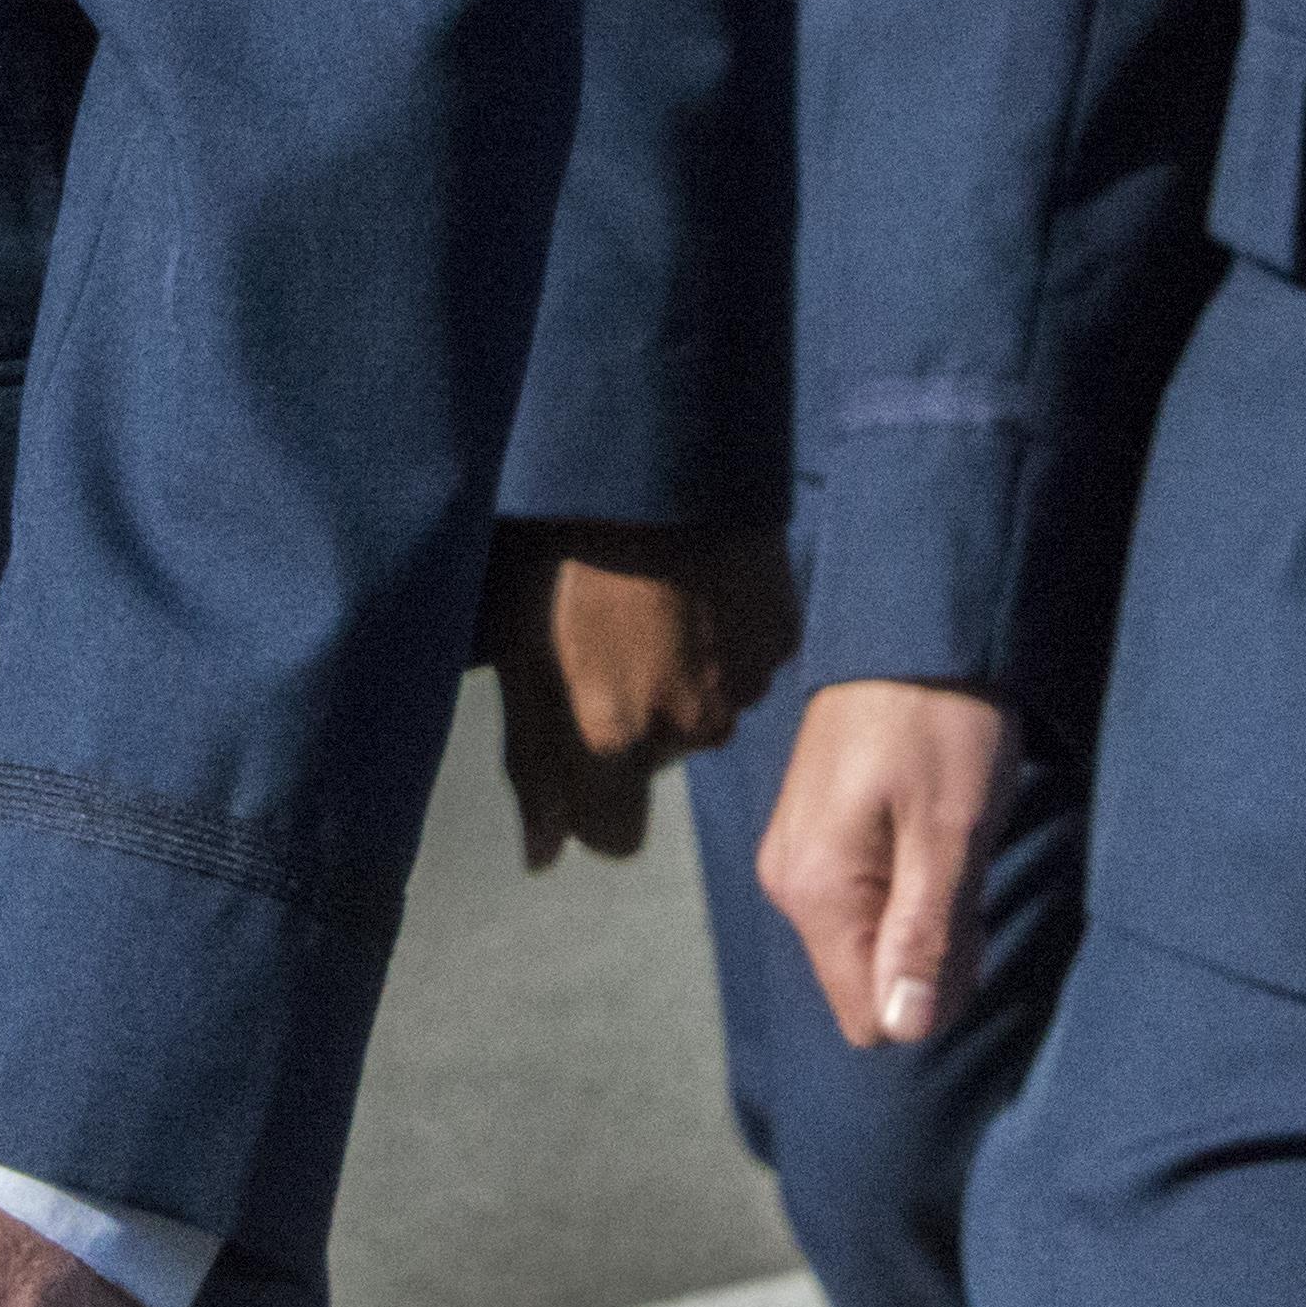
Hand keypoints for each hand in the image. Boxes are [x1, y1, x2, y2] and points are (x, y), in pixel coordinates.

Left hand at [484, 518, 798, 867]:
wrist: (654, 449)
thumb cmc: (564, 542)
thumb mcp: (522, 648)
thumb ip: (533, 765)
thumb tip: (542, 857)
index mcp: (617, 737)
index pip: (613, 837)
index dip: (592, 802)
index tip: (579, 746)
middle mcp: (692, 728)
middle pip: (660, 762)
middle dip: (637, 722)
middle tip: (610, 639)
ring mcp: (746, 681)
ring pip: (708, 710)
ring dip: (684, 676)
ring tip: (653, 600)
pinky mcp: (783, 636)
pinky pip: (750, 663)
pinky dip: (725, 639)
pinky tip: (696, 585)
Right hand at [757, 677, 1003, 1049]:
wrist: (911, 619)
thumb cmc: (942, 722)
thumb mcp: (951, 829)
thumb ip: (925, 934)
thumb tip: (904, 1032)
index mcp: (816, 892)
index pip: (868, 1015)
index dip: (932, 991)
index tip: (969, 921)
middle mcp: (788, 882)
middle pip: (865, 979)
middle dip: (928, 956)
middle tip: (966, 872)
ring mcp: (795, 853)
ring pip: (865, 938)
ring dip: (919, 915)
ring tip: (950, 842)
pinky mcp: (811, 828)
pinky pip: (858, 897)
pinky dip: (901, 882)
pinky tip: (926, 829)